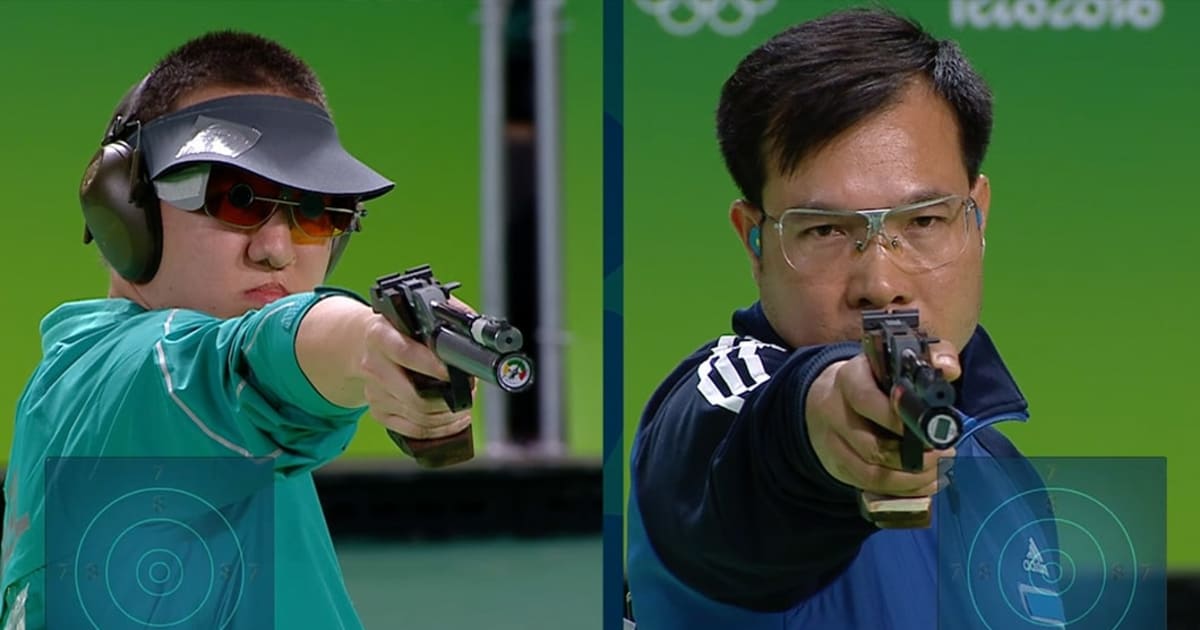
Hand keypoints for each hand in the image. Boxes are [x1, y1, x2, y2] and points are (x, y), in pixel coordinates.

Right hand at [359, 313, 471, 438]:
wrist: (363, 343)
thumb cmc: (399, 329)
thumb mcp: (416, 312)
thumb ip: (445, 317)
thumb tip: (474, 330)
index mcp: (382, 336)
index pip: (406, 354)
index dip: (433, 367)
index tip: (453, 373)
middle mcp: (374, 365)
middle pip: (414, 395)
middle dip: (448, 400)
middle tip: (468, 395)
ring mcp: (374, 391)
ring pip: (417, 415)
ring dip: (447, 416)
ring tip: (464, 408)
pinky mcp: (378, 410)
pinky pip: (412, 430)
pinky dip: (437, 429)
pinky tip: (452, 420)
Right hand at [804, 340, 961, 496]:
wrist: (829, 400)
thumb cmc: (874, 381)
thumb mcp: (896, 362)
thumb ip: (931, 357)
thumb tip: (951, 369)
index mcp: (849, 379)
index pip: (865, 399)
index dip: (897, 418)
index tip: (929, 430)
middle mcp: (834, 412)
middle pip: (871, 446)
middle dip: (914, 457)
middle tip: (944, 454)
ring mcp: (832, 444)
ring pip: (871, 473)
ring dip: (911, 479)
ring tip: (939, 470)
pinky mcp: (837, 467)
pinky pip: (870, 487)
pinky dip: (902, 491)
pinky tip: (925, 484)